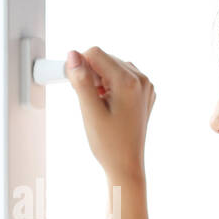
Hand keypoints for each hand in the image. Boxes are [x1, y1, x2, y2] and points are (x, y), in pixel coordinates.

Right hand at [65, 46, 155, 181]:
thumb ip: (81, 81)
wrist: (126, 165)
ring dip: (100, 80)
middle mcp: (141, 79)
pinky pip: (122, 77)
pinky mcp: (144, 92)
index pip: (95, 53)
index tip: (77, 87)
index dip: (80, 67)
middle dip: (92, 74)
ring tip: (99, 104)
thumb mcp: (90, 111)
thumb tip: (73, 55)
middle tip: (90, 101)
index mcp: (129, 81)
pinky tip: (108, 104)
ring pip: (113, 66)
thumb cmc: (109, 144)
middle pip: (105, 58)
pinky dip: (111, 85)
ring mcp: (145, 86)